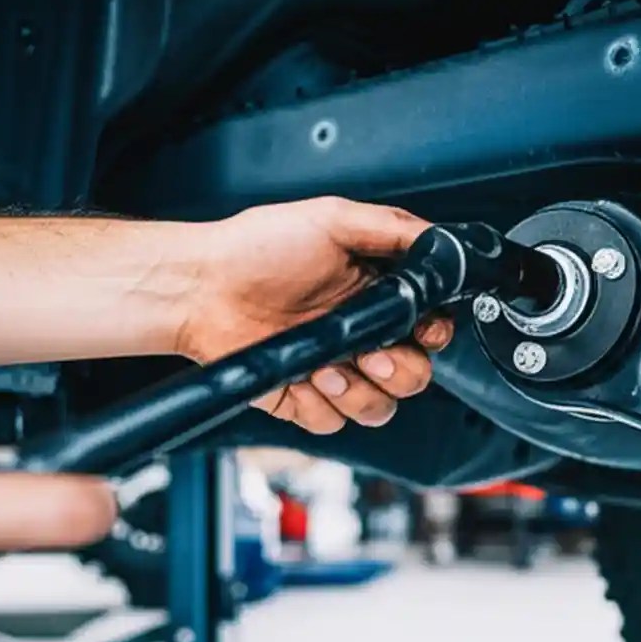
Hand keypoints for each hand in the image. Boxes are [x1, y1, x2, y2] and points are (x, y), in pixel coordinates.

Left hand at [175, 197, 454, 433]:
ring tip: (327, 367)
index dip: (435, 335)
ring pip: (379, 408)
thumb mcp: (333, 219)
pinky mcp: (301, 398)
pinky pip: (331, 422)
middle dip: (402, 372)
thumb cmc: (257, 248)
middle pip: (414, 376)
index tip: (424, 331)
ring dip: (359, 392)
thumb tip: (439, 240)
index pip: (430, 329)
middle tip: (375, 356)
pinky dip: (319, 405)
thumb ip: (393, 228)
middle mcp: (360, 336)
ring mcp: (333, 370)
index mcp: (375, 296)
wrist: (201, 286)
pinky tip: (302, 376)